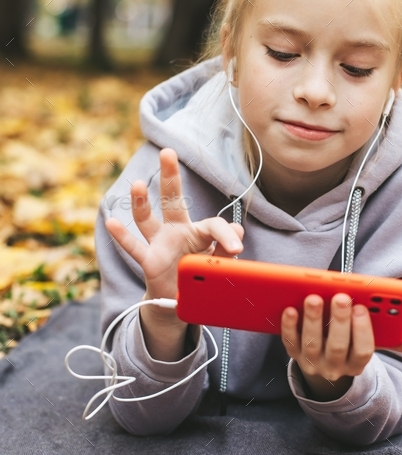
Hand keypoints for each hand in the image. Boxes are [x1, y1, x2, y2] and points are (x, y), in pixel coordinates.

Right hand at [105, 148, 244, 360]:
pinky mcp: (149, 260)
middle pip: (172, 200)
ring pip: (147, 220)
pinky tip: (112, 222)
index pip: (213, 226)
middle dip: (170, 176)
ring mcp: (160, 244)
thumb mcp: (217, 264)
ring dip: (141, 202)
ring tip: (138, 184)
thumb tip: (237, 231)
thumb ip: (225, 249)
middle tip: (168, 152)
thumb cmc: (198, 276)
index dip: (226, 235)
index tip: (237, 249)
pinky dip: (122, 237)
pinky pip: (134, 247)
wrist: (180, 301)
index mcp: (198, 232)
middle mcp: (176, 231)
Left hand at [280, 293, 401, 401]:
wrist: (324, 366)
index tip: (362, 308)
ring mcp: (313, 363)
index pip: (363, 351)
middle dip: (340, 321)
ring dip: (313, 320)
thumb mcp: (371, 342)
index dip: (362, 330)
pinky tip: (290, 309)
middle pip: (337, 346)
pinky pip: (290, 343)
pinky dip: (289, 327)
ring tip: (314, 297)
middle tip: (341, 296)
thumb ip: (393, 338)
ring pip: (312, 344)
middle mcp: (335, 367)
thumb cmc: (352, 343)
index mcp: (357, 363)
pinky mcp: (294, 356)